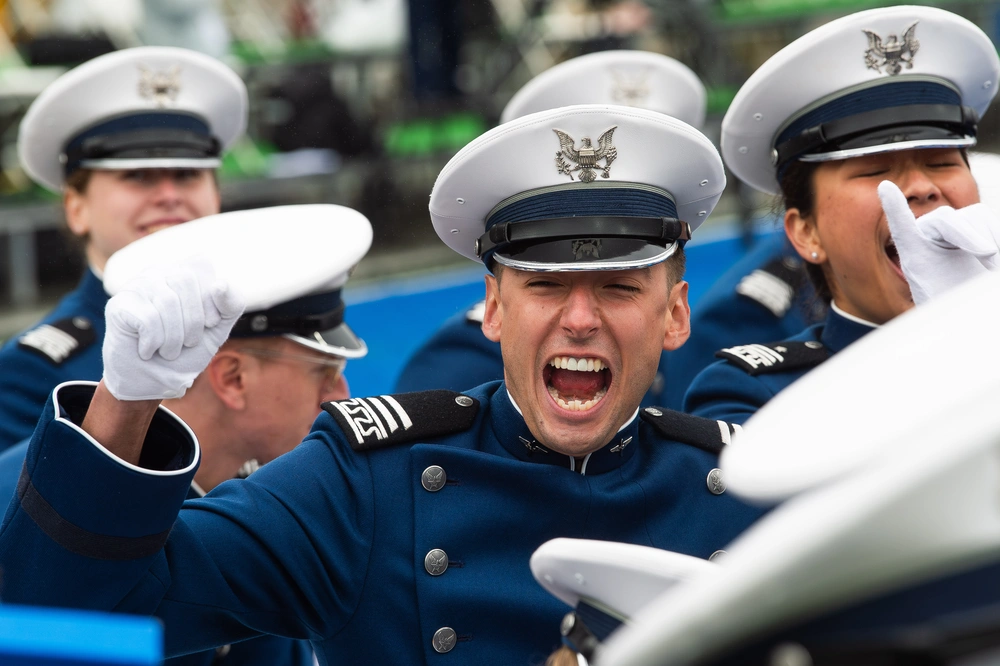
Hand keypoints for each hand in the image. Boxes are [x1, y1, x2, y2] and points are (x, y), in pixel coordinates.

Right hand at [103, 257, 244, 400]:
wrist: (155, 382)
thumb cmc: (186, 352)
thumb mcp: (218, 329)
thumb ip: (231, 304)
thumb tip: (220, 284)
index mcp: (185, 271)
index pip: (203, 267)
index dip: (211, 300)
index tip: (209, 324)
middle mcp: (159, 271)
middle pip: (185, 280)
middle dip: (193, 321)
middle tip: (187, 343)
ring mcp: (136, 286)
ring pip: (166, 301)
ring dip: (174, 337)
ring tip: (167, 350)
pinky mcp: (118, 305)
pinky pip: (147, 319)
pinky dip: (154, 343)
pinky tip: (147, 350)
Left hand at [878, 180, 999, 304]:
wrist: (965, 307)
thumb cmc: (950, 304)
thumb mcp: (941, 304)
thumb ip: (945, 294)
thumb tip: (934, 244)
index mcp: (914, 252)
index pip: (902, 227)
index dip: (894, 208)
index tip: (885, 188)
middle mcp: (931, 236)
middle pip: (949, 219)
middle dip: (969, 235)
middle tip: (987, 253)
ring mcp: (956, 232)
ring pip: (977, 216)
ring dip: (990, 236)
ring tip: (992, 267)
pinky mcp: (978, 232)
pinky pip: (992, 222)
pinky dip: (997, 235)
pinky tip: (992, 264)